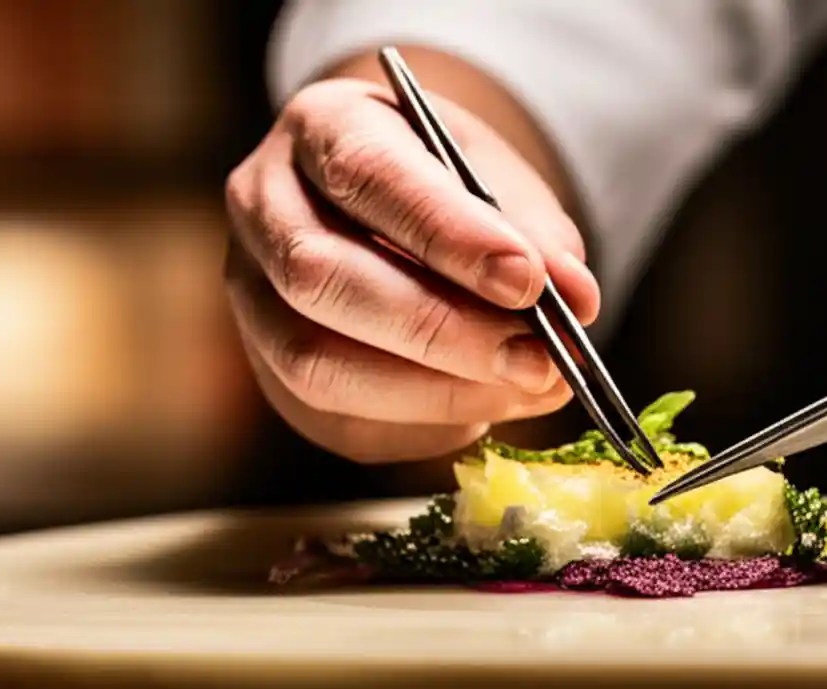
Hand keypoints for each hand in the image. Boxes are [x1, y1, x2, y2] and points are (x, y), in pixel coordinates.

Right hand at [224, 77, 597, 462]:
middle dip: (440, 331)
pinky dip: (422, 423)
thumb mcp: (499, 178)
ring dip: (435, 393)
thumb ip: (535, 234)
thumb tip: (575, 301)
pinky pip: (335, 419)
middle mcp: (262, 206)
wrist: (395, 208)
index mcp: (320, 127)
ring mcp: (251, 294)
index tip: (527, 282)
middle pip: (321, 278)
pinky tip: (485, 406)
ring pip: (315, 364)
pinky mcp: (271, 369)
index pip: (367, 175)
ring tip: (525, 389)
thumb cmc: (448, 186)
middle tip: (536, 361)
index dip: (447, 235)